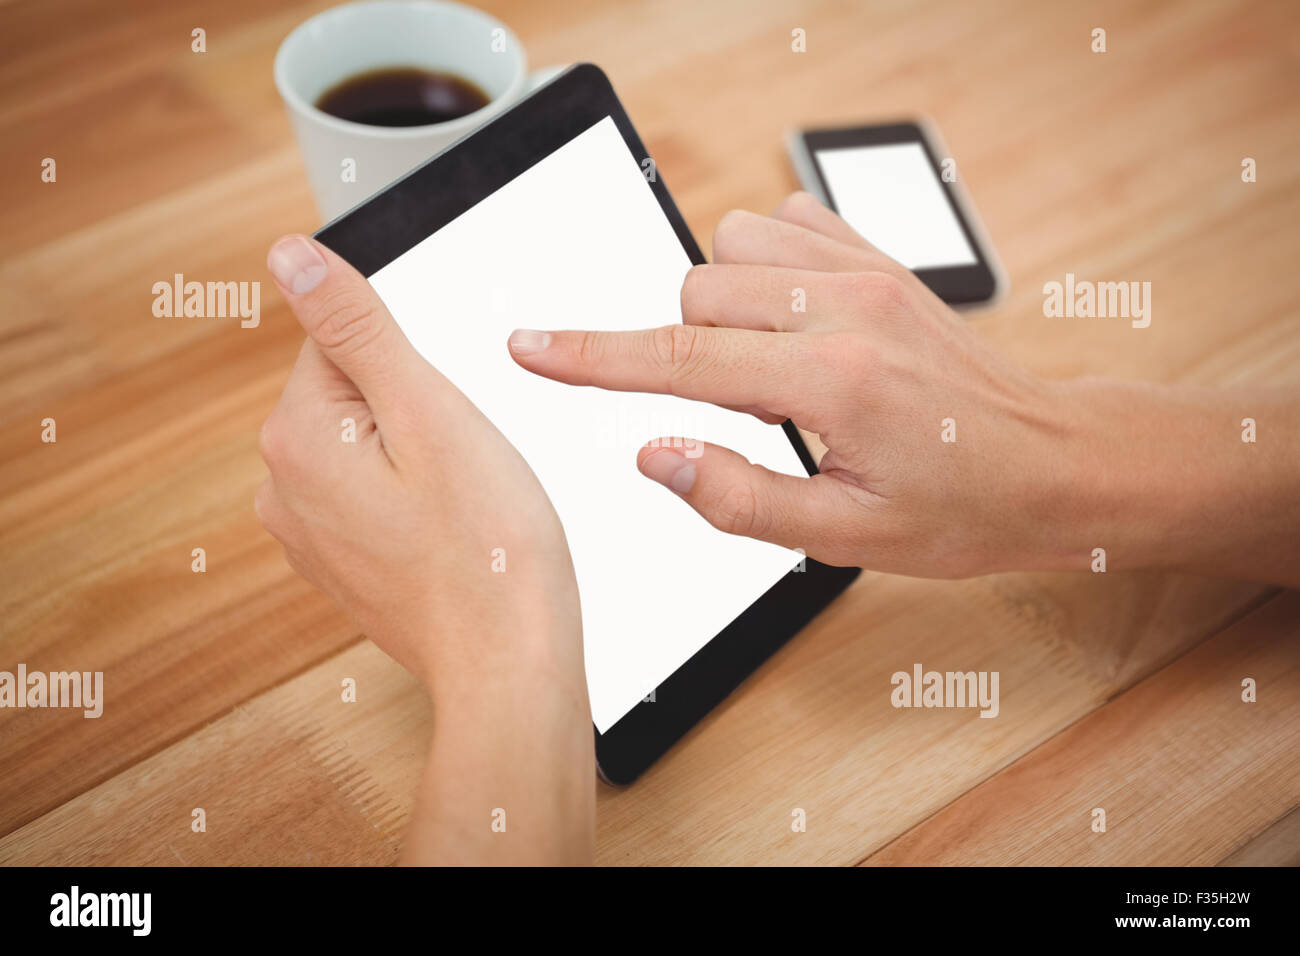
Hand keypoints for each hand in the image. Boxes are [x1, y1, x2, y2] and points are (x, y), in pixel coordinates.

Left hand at [258, 235, 592, 863]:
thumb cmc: (488, 550)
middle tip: (462, 466)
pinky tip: (452, 532)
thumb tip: (289, 257)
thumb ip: (355, 326)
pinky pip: (377, 493)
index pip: (343, 340)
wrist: (509, 663)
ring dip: (420, 455)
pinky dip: (417, 499)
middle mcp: (284, 488)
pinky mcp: (341, 560)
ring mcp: (310, 532)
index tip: (447, 418)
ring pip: (371, 444)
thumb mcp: (429, 411)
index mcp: (295, 438)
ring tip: (461, 503)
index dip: (414, 366)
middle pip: (355, 392)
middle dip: (416, 410)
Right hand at [509, 192, 1299, 583]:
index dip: (590, 357)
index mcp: (833, 383)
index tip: (528, 348)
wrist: (1056, 462)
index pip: (678, 359)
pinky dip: (764, 264)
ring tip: (772, 368)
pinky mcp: (883, 257)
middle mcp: (846, 308)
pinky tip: (796, 319)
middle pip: (696, 293)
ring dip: (724, 306)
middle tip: (747, 411)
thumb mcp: (845, 536)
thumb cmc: (962, 509)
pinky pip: (785, 221)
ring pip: (731, 248)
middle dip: (688, 352)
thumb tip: (651, 454)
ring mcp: (868, 272)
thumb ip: (736, 496)